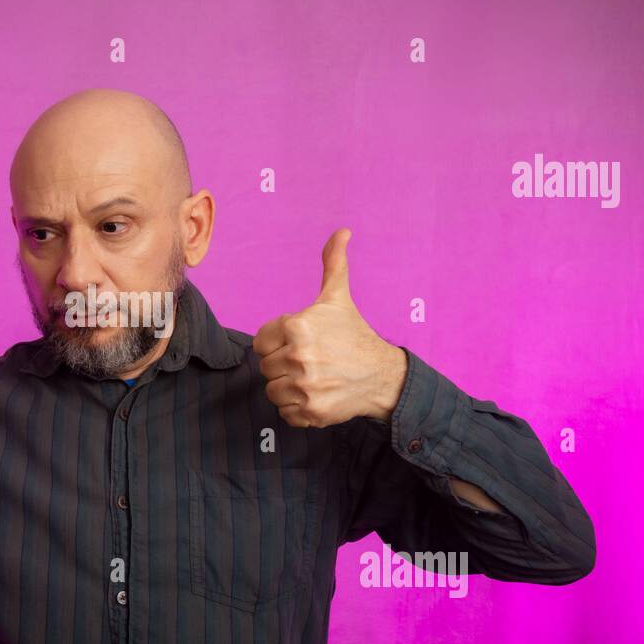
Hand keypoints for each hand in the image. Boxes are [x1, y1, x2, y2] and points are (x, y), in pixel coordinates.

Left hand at [253, 227, 406, 427]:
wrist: (383, 375)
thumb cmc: (354, 334)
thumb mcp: (339, 297)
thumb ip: (333, 262)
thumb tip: (342, 231)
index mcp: (298, 327)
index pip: (261, 341)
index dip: (277, 342)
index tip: (298, 342)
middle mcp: (299, 357)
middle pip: (266, 366)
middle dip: (283, 364)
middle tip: (309, 360)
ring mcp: (306, 387)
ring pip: (272, 390)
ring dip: (287, 386)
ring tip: (311, 377)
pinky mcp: (312, 411)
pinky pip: (284, 412)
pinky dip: (295, 407)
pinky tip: (314, 394)